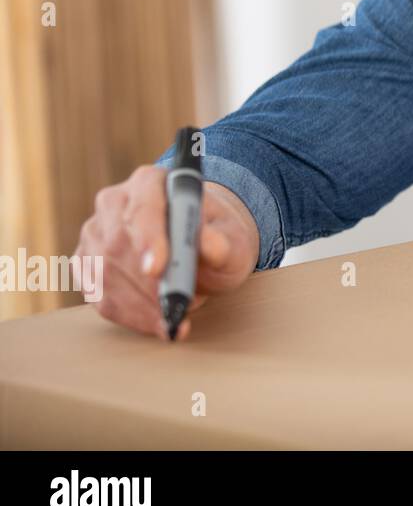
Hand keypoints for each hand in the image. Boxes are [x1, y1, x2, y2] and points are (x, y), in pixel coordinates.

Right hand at [73, 165, 260, 339]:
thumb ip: (223, 242)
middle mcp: (115, 202)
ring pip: (104, 275)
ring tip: (177, 313)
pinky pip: (98, 295)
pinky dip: (129, 315)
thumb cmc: (218, 239)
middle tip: (179, 308)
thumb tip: (209, 243)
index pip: (142, 207)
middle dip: (147, 285)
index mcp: (152, 182)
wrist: (202, 248)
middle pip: (117, 245)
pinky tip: (155, 322)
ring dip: (141, 304)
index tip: (157, 269)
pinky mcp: (87, 263)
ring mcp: (95, 233)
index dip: (148, 239)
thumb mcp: (233, 240)